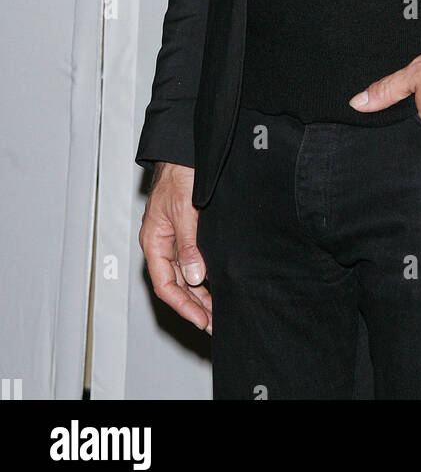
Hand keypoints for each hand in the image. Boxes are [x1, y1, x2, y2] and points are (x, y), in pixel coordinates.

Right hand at [138, 162, 211, 333]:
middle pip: (175, 283)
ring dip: (199, 292)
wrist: (184, 150)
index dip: (182, 305)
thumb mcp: (184, 210)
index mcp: (153, 240)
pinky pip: (191, 259)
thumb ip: (188, 244)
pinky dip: (202, 274)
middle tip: (213, 321)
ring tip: (216, 310)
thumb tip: (194, 277)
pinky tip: (214, 284)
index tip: (200, 319)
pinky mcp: (186, 229)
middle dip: (194, 304)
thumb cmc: (179, 173)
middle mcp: (161, 242)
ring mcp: (173, 236)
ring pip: (184, 274)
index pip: (165, 284)